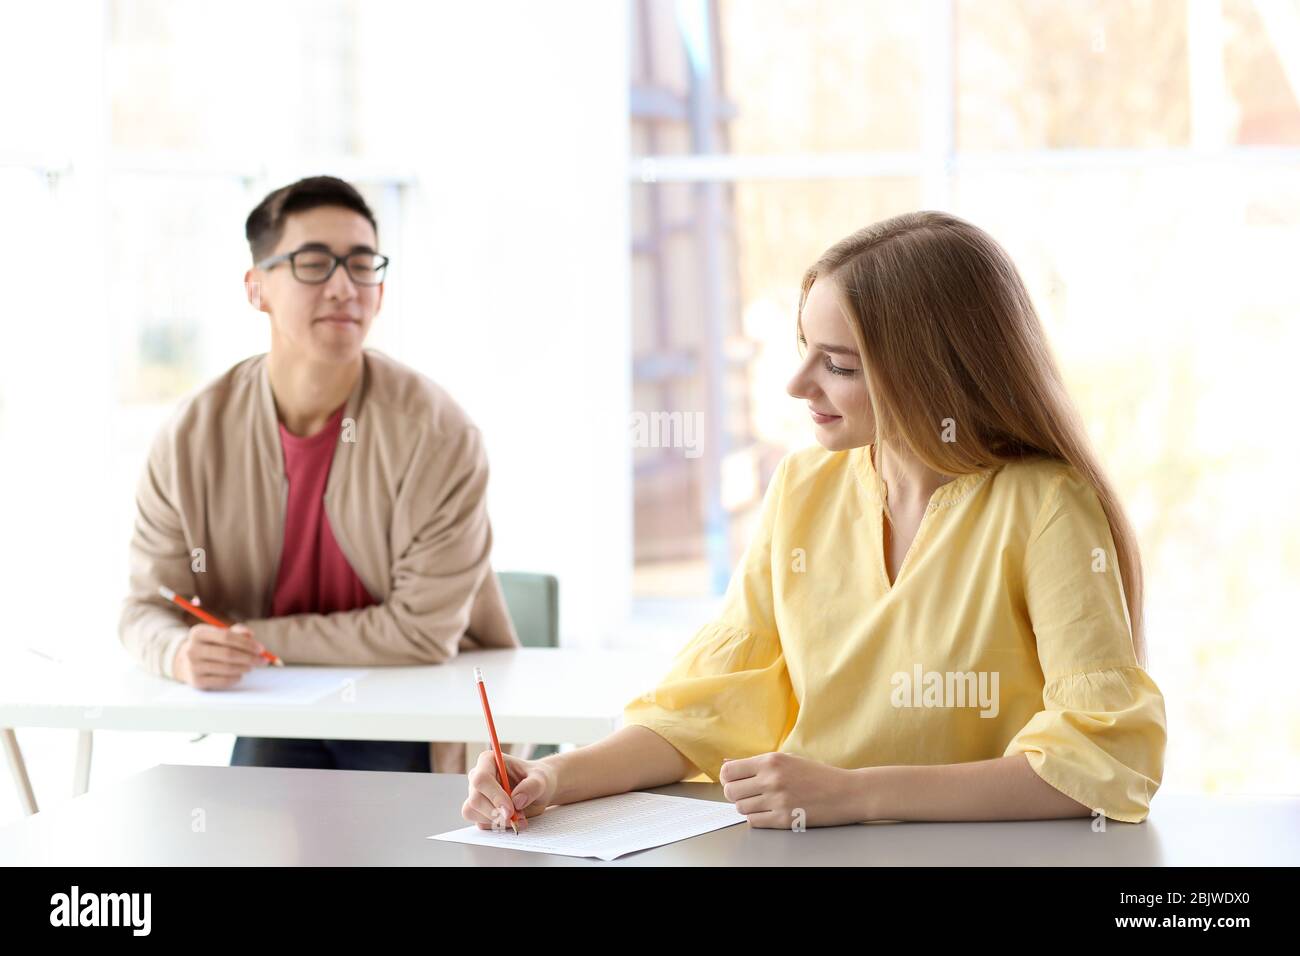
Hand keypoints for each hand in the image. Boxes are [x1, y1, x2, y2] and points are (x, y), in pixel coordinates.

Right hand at [172, 603, 266, 689]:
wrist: (186, 663)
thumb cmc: (211, 646)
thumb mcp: (220, 634)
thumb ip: (237, 631)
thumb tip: (251, 634)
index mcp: (198, 633)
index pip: (227, 637)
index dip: (247, 643)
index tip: (261, 649)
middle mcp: (192, 649)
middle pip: (228, 653)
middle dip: (250, 657)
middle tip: (263, 660)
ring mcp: (193, 667)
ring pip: (227, 668)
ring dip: (245, 668)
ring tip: (251, 666)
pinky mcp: (197, 682)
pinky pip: (222, 681)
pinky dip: (236, 678)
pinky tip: (240, 674)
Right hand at [462, 749, 558, 831]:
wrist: (539, 791)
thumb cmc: (537, 779)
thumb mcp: (541, 779)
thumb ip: (532, 787)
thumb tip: (516, 801)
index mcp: (489, 761)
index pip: (481, 779)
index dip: (494, 796)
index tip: (510, 810)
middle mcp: (477, 777)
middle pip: (475, 799)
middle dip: (496, 813)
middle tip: (516, 818)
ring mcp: (476, 794)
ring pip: (473, 812)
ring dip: (497, 821)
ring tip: (519, 818)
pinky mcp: (479, 811)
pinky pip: (480, 823)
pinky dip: (498, 826)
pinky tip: (514, 821)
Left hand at [720, 752, 867, 828]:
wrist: (846, 792)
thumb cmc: (818, 775)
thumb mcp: (788, 759)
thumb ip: (757, 763)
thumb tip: (727, 765)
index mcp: (771, 761)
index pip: (729, 771)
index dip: (727, 778)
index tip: (734, 781)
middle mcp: (771, 779)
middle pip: (730, 792)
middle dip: (735, 794)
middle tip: (746, 793)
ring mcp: (777, 801)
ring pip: (740, 808)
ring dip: (747, 807)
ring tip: (761, 802)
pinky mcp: (784, 819)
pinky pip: (754, 822)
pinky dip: (757, 818)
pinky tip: (768, 812)